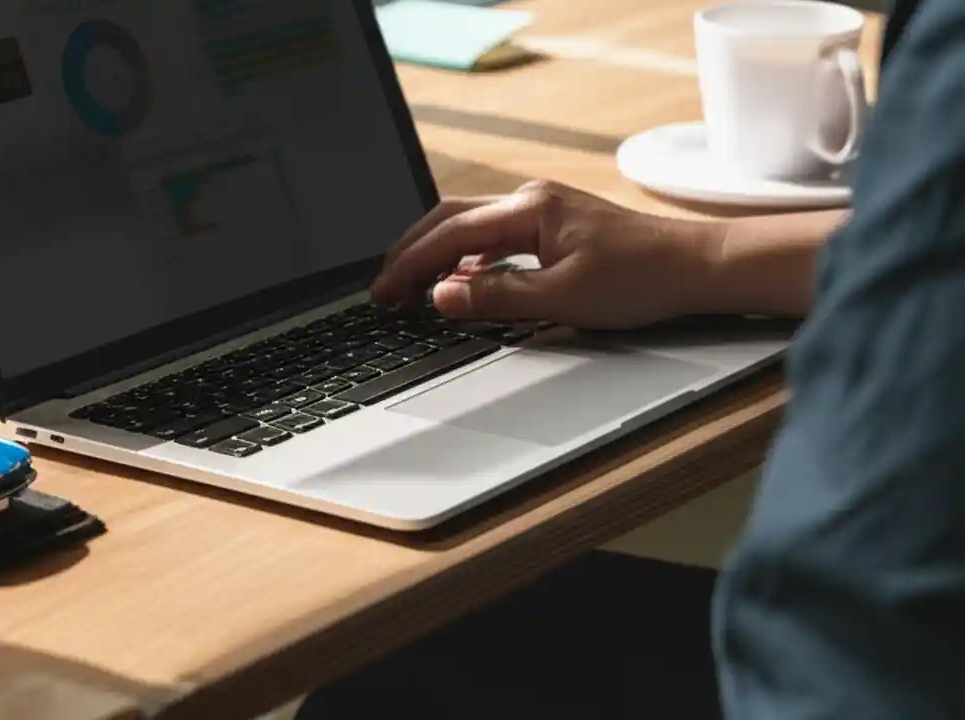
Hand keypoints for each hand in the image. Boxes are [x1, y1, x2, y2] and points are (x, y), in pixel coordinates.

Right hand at [370, 181, 722, 329]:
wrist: (698, 266)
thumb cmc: (642, 279)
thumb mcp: (563, 297)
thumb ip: (497, 298)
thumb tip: (441, 298)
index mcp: (529, 209)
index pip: (450, 235)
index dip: (410, 266)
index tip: (383, 294)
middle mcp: (530, 200)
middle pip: (449, 219)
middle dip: (411, 254)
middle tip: (384, 290)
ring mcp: (541, 210)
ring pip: (469, 226)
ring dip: (436, 256)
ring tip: (411, 290)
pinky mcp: (552, 226)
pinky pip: (493, 237)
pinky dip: (466, 259)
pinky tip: (461, 285)